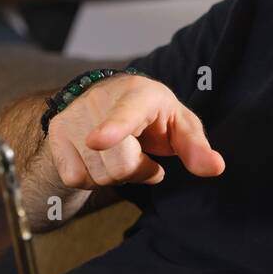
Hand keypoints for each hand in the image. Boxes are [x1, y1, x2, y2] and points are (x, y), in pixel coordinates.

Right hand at [46, 73, 224, 189]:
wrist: (111, 97)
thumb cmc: (155, 115)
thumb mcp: (182, 126)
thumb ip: (197, 148)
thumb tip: (216, 167)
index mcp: (138, 95)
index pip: (125, 115)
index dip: (113, 129)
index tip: (98, 141)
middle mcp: (99, 100)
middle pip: (119, 166)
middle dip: (137, 171)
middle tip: (142, 154)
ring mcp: (74, 116)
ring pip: (98, 176)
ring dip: (116, 176)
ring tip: (121, 152)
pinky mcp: (56, 132)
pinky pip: (76, 178)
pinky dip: (93, 178)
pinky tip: (101, 159)